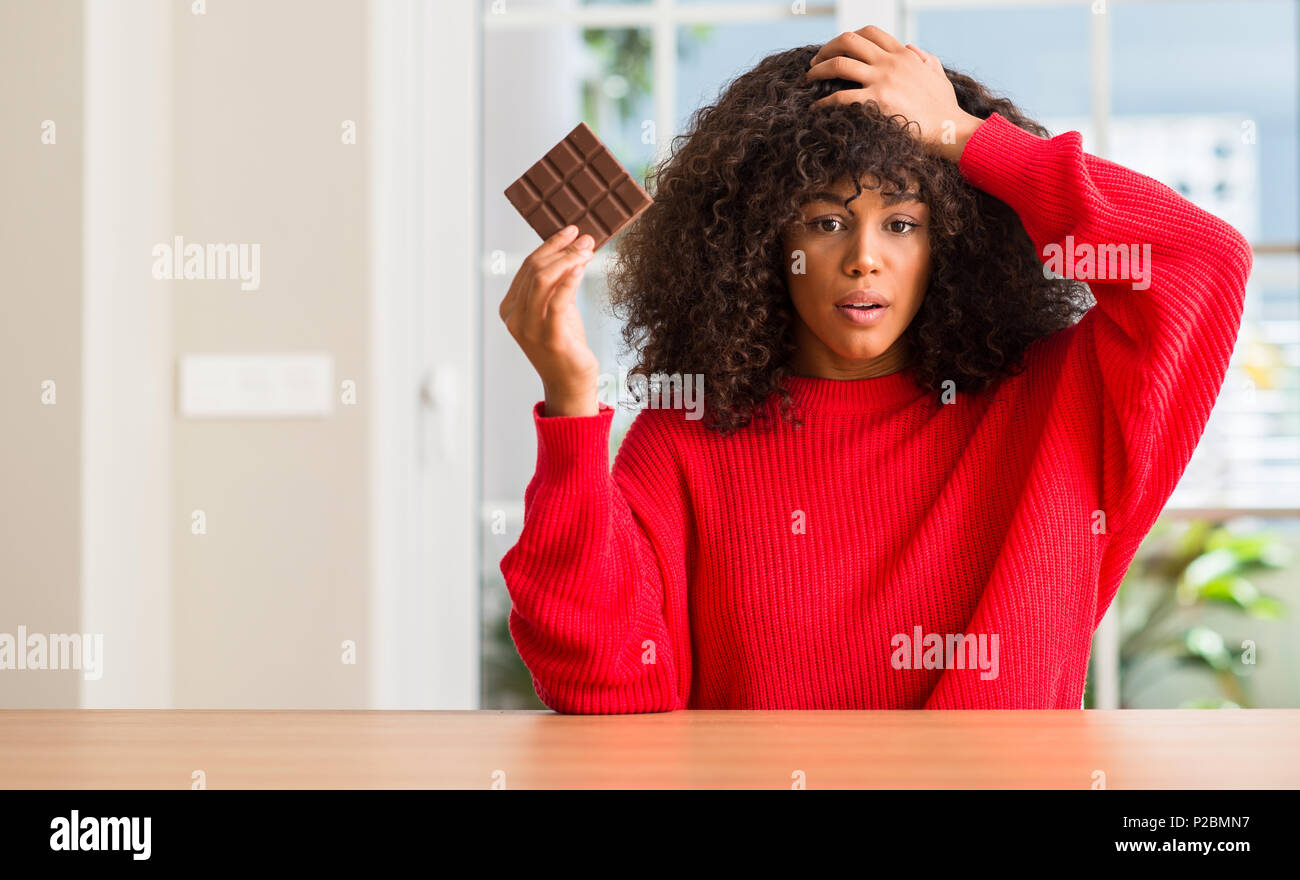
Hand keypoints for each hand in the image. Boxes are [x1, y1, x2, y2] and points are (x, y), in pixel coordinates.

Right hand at [499, 225, 600, 415]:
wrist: (570, 384)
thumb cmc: (565, 345)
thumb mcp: (558, 310)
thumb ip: (558, 285)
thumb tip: (573, 250)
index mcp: (510, 308)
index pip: (527, 267)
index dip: (550, 245)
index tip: (571, 231)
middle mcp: (515, 317)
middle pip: (535, 270)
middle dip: (561, 249)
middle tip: (584, 237)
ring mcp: (530, 328)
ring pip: (543, 280)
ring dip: (567, 259)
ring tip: (587, 248)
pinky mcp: (549, 338)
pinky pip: (557, 301)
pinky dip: (569, 280)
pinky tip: (581, 267)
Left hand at [805, 25, 980, 161]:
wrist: (950, 129)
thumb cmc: (944, 107)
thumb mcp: (937, 74)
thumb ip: (924, 58)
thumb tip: (910, 47)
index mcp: (903, 54)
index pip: (870, 32)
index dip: (848, 37)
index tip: (837, 48)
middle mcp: (890, 62)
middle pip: (848, 41)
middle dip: (827, 48)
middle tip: (815, 62)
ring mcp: (882, 80)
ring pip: (839, 63)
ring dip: (818, 70)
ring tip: (809, 79)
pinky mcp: (876, 101)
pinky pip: (840, 97)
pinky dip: (823, 102)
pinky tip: (816, 107)